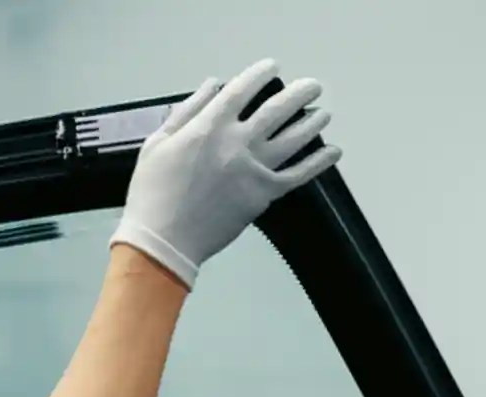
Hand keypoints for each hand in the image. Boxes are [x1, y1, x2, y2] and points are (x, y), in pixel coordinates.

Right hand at [112, 58, 341, 287]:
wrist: (163, 239)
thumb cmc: (153, 193)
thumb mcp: (158, 143)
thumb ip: (187, 111)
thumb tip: (211, 86)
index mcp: (209, 127)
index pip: (242, 90)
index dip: (261, 74)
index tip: (272, 67)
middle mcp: (237, 142)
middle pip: (278, 109)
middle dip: (299, 94)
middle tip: (313, 87)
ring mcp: (253, 169)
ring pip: (294, 138)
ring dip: (313, 122)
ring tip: (324, 113)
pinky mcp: (263, 194)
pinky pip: (299, 175)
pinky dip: (318, 162)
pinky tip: (332, 152)